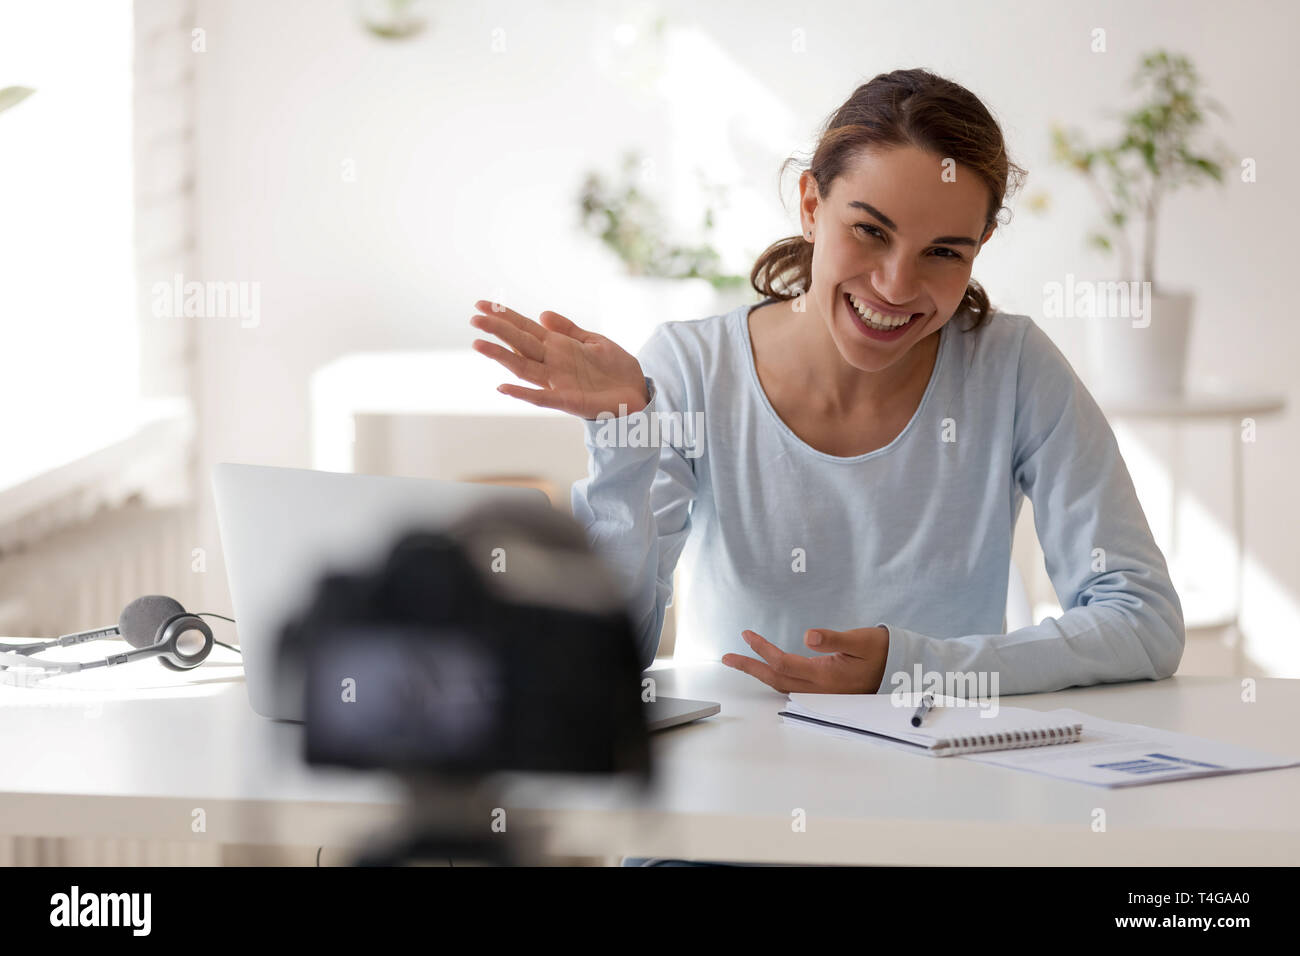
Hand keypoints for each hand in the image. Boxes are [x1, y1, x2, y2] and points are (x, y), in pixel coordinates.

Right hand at [469, 299, 648, 419]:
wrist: (638, 393)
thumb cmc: (616, 368)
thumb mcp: (594, 341)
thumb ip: (568, 329)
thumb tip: (543, 314)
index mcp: (559, 346)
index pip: (525, 328)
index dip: (504, 316)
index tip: (482, 304)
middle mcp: (553, 362)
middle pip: (520, 343)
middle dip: (498, 330)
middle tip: (474, 318)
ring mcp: (558, 382)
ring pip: (524, 367)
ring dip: (501, 357)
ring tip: (479, 344)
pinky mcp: (569, 401)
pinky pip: (542, 397)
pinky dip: (523, 393)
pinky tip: (503, 387)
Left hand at [722, 626, 888, 693]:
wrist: (902, 669)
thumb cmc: (881, 651)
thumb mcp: (860, 639)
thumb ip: (834, 639)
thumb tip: (809, 636)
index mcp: (826, 676)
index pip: (784, 663)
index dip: (763, 650)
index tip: (747, 635)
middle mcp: (821, 689)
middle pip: (776, 679)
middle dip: (750, 667)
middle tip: (726, 657)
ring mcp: (822, 694)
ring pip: (782, 685)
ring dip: (760, 673)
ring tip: (741, 662)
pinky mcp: (825, 692)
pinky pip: (792, 687)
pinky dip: (775, 678)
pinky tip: (768, 671)